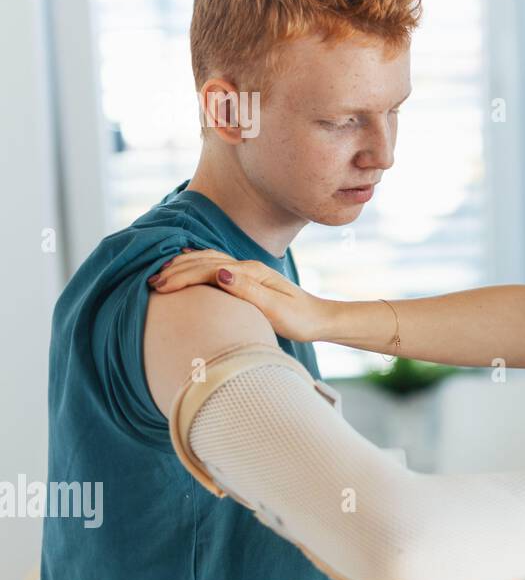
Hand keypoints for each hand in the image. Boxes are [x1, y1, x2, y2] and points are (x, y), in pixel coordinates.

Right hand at [147, 248, 329, 341]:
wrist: (319, 319)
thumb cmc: (299, 319)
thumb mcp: (275, 309)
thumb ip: (247, 290)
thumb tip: (219, 272)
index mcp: (251, 273)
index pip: (208, 269)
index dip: (181, 277)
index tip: (159, 287)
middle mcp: (247, 268)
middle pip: (204, 261)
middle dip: (176, 270)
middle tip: (150, 282)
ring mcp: (248, 272)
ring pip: (208, 260)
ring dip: (183, 265)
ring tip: (160, 274)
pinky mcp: (248, 280)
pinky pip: (215, 266)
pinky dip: (196, 264)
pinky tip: (187, 267)